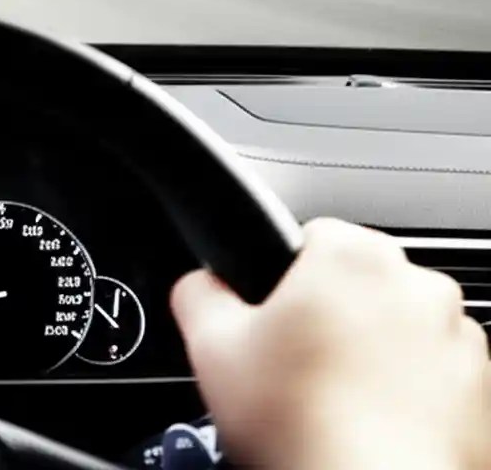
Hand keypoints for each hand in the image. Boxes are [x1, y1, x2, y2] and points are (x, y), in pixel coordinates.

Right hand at [171, 218, 489, 468]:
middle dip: (327, 316)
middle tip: (292, 368)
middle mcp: (420, 285)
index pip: (310, 236)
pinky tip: (369, 423)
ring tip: (332, 403)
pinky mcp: (482, 387)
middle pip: (357, 283)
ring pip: (397, 328)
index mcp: (354, 256)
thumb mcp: (210, 347)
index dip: (280, 282)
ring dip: (370, 351)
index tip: (269, 325)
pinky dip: (407, 390)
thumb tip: (202, 284)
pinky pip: (433, 373)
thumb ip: (199, 293)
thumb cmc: (300, 425)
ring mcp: (460, 338)